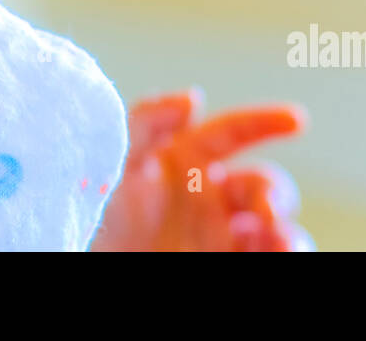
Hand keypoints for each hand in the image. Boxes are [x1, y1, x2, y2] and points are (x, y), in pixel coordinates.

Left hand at [91, 88, 310, 250]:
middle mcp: (207, 198)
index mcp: (184, 159)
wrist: (68, 248)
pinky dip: (277, 256)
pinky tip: (271, 255)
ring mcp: (215, 238)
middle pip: (262, 187)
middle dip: (274, 195)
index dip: (266, 122)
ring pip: (273, 231)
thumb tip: (194, 97)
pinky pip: (261, 261)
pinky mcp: (219, 267)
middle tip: (264, 212)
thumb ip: (148, 122)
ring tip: (278, 241)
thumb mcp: (110, 155)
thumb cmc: (85, 206)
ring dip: (287, 234)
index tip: (297, 120)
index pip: (233, 132)